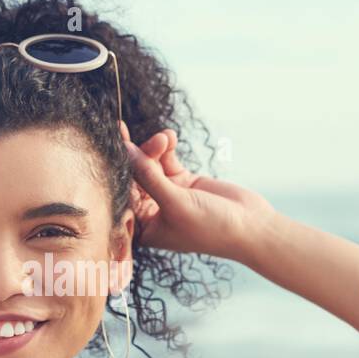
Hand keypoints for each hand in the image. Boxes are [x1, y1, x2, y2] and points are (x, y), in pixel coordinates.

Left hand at [121, 121, 273, 261]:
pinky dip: (166, 148)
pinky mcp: (182, 181)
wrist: (250, 226)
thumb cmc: (211, 227)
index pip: (121, 196)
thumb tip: (125, 151)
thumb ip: (149, 176)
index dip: (114, 171)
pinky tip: (170, 137)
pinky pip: (166, 160)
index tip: (107, 145)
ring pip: (149, 165)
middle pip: (132, 178)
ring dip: (153, 148)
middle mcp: (151, 212)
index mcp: (143, 228)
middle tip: (122, 129)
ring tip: (164, 138)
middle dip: (133, 155)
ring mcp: (167, 195)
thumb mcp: (175, 203)